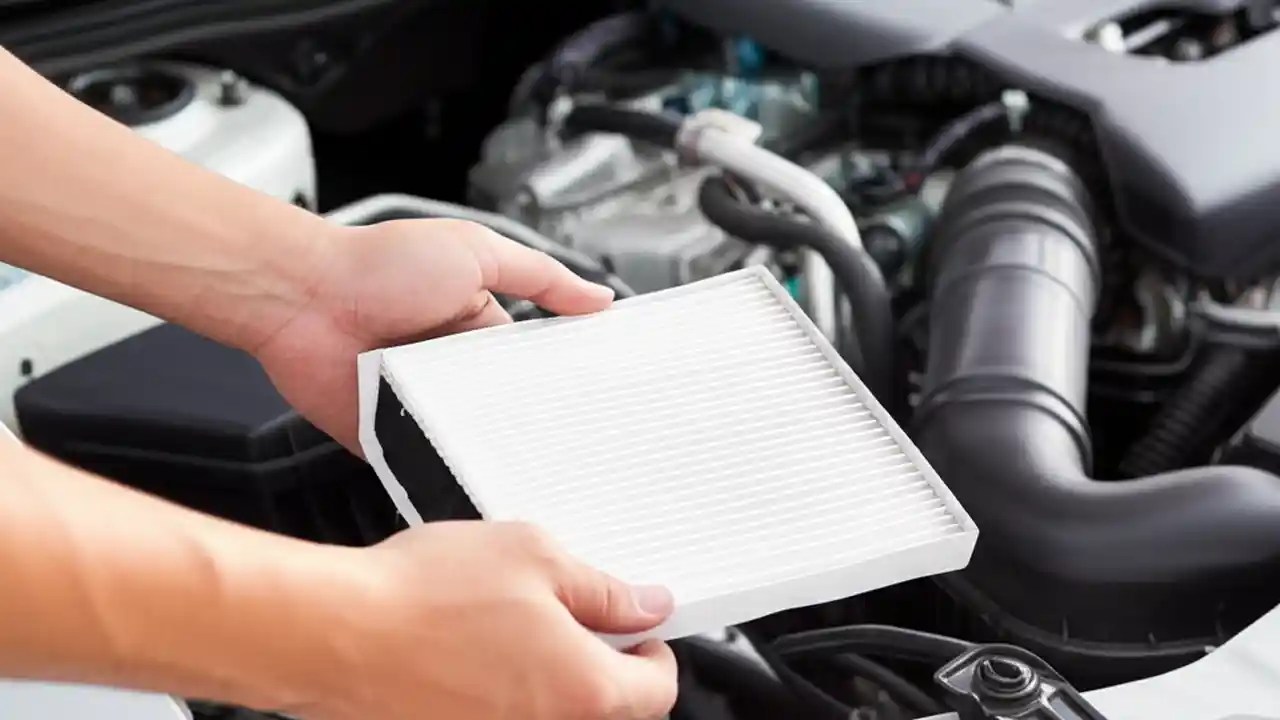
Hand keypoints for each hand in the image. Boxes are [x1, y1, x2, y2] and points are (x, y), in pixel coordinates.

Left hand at [253, 219, 614, 450]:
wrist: (301, 296)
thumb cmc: (380, 264)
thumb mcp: (477, 253)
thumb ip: (541, 277)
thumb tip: (601, 298)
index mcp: (478, 328)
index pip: (534, 365)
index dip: (564, 383)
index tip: (602, 405)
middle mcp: (451, 370)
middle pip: (506, 409)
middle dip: (533, 426)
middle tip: (574, 451)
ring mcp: (419, 406)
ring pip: (471, 441)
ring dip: (491, 451)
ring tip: (533, 475)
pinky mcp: (386, 438)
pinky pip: (423, 465)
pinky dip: (443, 474)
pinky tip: (476, 485)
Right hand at [290, 522, 677, 719]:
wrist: (336, 634)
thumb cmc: (425, 596)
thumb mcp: (536, 557)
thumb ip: (604, 590)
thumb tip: (646, 606)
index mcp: (586, 690)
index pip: (658, 689)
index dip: (653, 651)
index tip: (635, 627)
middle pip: (612, 711)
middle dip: (607, 668)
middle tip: (577, 621)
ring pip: (557, 715)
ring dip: (555, 681)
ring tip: (517, 628)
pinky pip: (508, 717)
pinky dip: (509, 693)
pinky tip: (478, 651)